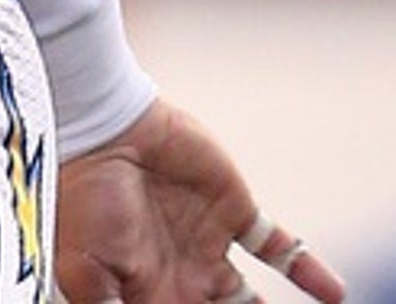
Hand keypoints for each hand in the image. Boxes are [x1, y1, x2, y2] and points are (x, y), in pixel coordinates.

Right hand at [57, 97, 344, 302]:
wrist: (99, 126)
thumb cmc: (80, 195)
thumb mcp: (81, 267)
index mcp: (145, 295)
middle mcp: (181, 276)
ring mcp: (208, 244)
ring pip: (252, 303)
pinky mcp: (232, 211)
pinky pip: (279, 250)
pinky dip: (307, 271)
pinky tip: (331, 292)